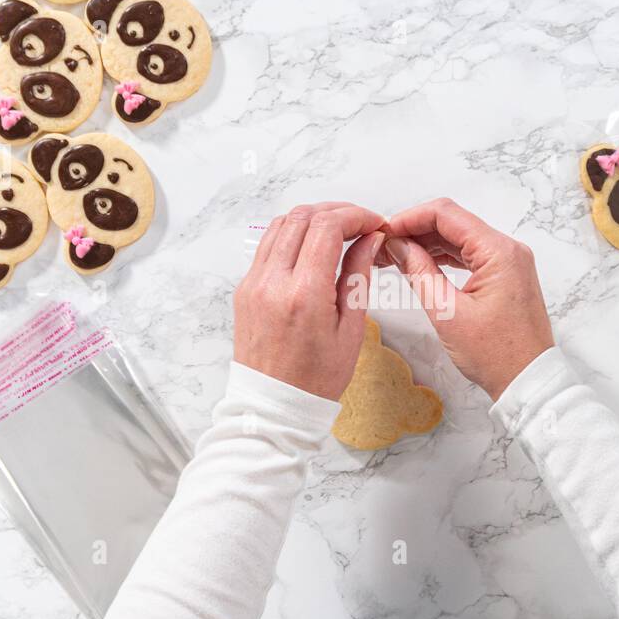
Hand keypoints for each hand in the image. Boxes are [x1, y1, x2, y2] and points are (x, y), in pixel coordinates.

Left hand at [235, 202, 385, 399]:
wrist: (273, 407)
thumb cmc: (315, 379)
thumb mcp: (350, 329)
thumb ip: (358, 276)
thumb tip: (369, 239)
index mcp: (303, 294)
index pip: (327, 227)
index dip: (355, 216)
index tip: (373, 224)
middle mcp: (272, 282)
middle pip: (302, 217)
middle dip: (336, 211)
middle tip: (360, 224)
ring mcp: (253, 283)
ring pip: (280, 224)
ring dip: (312, 219)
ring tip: (338, 232)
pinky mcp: (244, 289)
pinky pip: (267, 245)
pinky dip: (292, 235)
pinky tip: (313, 248)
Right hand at [383, 198, 553, 401]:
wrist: (527, 381)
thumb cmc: (495, 355)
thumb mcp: (447, 313)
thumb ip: (419, 272)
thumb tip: (397, 246)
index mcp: (499, 252)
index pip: (446, 214)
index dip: (410, 218)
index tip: (385, 231)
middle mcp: (508, 249)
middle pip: (453, 222)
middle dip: (415, 230)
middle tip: (384, 245)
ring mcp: (509, 262)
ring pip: (460, 238)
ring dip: (427, 243)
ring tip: (395, 255)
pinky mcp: (505, 275)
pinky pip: (470, 255)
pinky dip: (444, 256)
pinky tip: (420, 264)